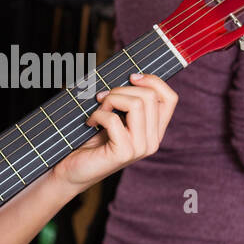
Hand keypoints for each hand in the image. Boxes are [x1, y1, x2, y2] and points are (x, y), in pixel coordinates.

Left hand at [52, 73, 177, 192]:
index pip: (170, 98)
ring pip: (136, 104)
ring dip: (111, 99)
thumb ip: (127, 100)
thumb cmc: (90, 140)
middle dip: (122, 89)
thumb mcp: (115, 115)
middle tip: (102, 98)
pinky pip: (114, 120)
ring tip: (98, 110)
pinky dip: (98, 115)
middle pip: (150, 96)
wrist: (73, 168)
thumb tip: (131, 75)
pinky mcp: (124, 153)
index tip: (131, 77)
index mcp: (154, 130)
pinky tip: (90, 123)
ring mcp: (140, 148)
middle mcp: (153, 141)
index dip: (153, 81)